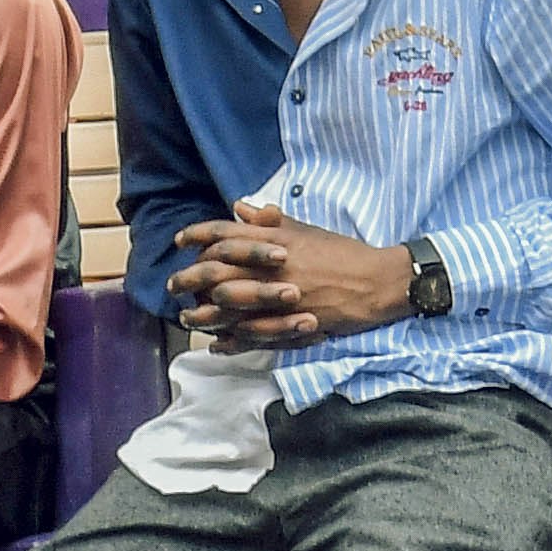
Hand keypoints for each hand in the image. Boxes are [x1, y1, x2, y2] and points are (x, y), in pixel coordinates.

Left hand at [170, 197, 424, 344]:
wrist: (378, 281)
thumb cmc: (344, 253)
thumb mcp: (307, 230)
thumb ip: (270, 221)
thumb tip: (239, 207)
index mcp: (278, 239)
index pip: (227, 232)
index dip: (199, 234)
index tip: (180, 241)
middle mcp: (274, 266)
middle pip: (219, 269)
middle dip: (190, 277)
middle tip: (173, 284)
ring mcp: (281, 297)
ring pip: (229, 305)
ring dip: (203, 312)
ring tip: (187, 317)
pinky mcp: (292, 323)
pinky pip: (253, 333)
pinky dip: (231, 340)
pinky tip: (217, 343)